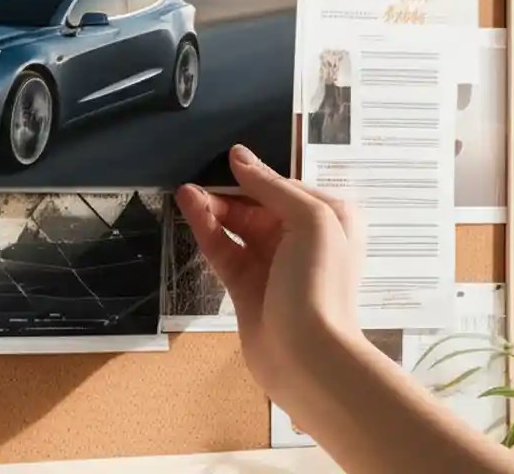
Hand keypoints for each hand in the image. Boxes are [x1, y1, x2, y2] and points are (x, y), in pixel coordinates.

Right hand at [174, 144, 365, 405]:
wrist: (308, 357)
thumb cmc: (319, 284)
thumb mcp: (310, 221)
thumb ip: (273, 187)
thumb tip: (238, 156)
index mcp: (328, 219)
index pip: (283, 187)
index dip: (252, 176)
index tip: (219, 162)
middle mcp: (302, 238)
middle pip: (258, 205)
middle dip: (228, 193)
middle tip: (196, 181)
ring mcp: (272, 263)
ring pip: (237, 225)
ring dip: (212, 208)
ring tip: (184, 192)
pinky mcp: (246, 285)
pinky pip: (224, 249)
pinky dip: (206, 229)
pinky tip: (189, 210)